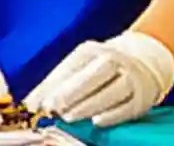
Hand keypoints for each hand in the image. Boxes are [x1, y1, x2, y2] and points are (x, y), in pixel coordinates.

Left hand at [24, 32, 173, 127]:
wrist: (141, 62)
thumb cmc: (100, 67)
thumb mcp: (78, 67)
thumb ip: (54, 84)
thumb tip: (31, 103)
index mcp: (91, 51)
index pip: (71, 66)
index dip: (54, 85)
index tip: (38, 102)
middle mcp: (113, 61)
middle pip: (94, 75)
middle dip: (71, 92)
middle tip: (52, 107)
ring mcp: (130, 78)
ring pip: (111, 90)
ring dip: (88, 105)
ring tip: (69, 116)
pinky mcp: (141, 97)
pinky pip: (127, 106)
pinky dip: (113, 114)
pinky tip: (97, 121)